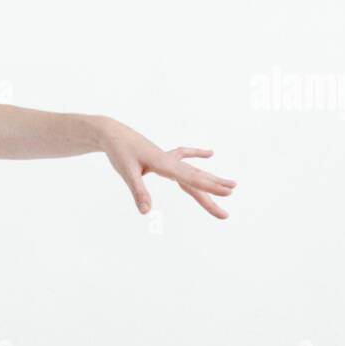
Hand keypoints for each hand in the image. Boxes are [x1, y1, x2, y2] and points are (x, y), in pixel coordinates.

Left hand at [98, 118, 236, 218]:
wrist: (111, 133)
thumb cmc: (119, 152)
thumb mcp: (127, 172)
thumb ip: (138, 191)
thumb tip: (146, 212)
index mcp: (165, 165)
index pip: (191, 179)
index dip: (210, 187)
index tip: (229, 193)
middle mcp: (170, 161)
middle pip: (196, 178)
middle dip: (214, 189)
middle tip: (234, 196)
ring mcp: (168, 158)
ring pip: (193, 171)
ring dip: (211, 179)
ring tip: (231, 185)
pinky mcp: (162, 156)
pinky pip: (183, 156)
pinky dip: (196, 154)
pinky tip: (209, 153)